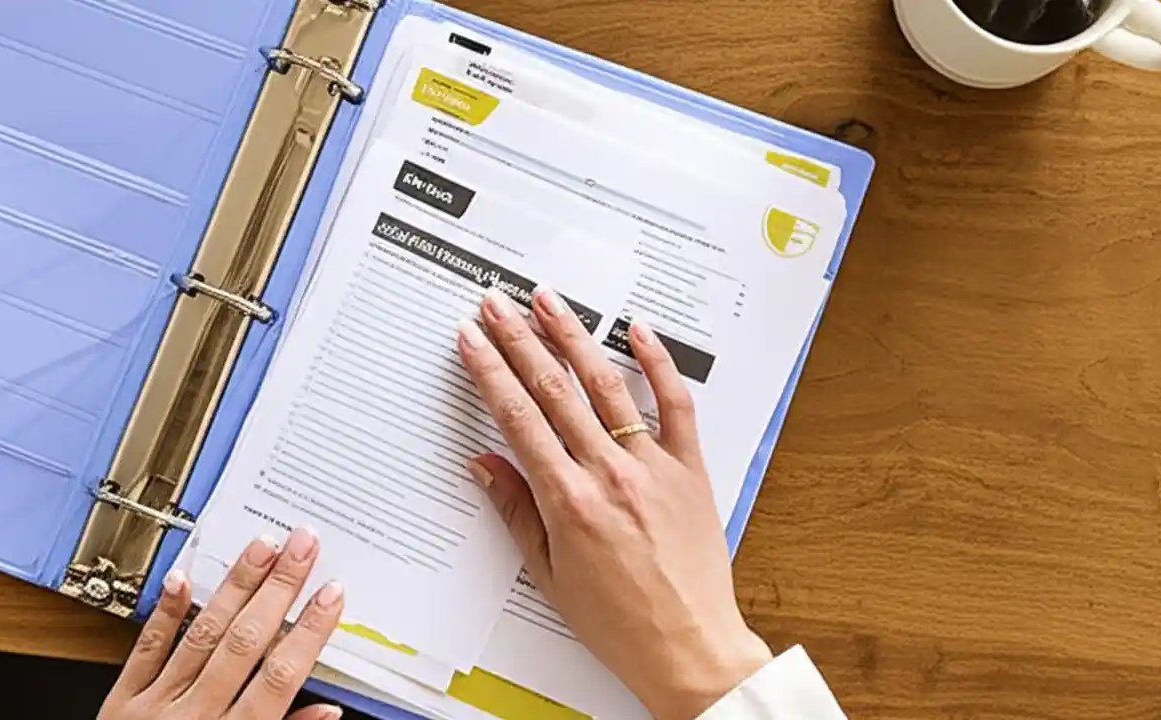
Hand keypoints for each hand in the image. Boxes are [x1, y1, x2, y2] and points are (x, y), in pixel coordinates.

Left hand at [99, 529, 344, 719]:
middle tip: (302, 545)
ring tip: (260, 548)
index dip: (310, 632)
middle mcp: (197, 718)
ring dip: (235, 588)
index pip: (281, 677)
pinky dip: (165, 614)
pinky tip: (184, 579)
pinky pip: (145, 652)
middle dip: (279, 589)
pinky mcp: (121, 704)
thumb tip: (328, 713)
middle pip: (246, 643)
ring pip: (203, 636)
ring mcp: (157, 707)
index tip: (332, 595)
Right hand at [458, 289, 772, 719]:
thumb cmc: (617, 621)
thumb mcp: (549, 574)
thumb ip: (516, 511)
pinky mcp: (690, 467)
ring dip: (574, 337)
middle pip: (555, 391)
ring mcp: (653, 465)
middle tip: (497, 303)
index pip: (519, 419)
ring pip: (607, 386)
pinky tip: (639, 330)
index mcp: (568, 501)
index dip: (490, 372)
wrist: (688, 646)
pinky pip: (675, 404)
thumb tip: (483, 461)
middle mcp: (609, 473)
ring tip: (548, 300)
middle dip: (520, 340)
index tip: (471, 338)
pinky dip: (659, 363)